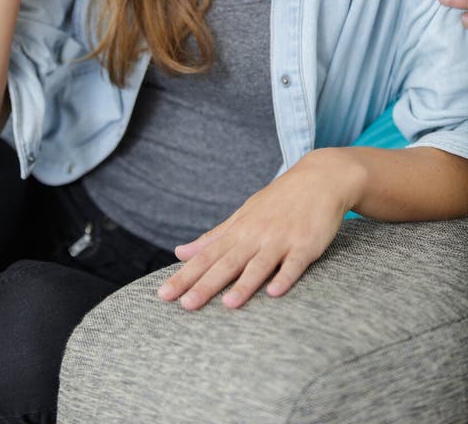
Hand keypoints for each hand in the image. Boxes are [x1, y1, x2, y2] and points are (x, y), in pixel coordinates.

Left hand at [157, 150, 355, 309]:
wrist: (320, 178)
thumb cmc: (278, 201)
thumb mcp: (243, 215)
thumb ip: (213, 237)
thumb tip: (180, 252)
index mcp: (238, 230)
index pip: (206, 256)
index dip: (185, 275)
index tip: (164, 294)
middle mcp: (255, 235)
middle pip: (226, 263)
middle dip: (205, 285)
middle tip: (184, 305)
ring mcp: (280, 239)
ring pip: (259, 265)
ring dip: (244, 284)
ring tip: (228, 305)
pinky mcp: (306, 244)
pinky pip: (294, 264)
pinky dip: (284, 276)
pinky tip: (275, 292)